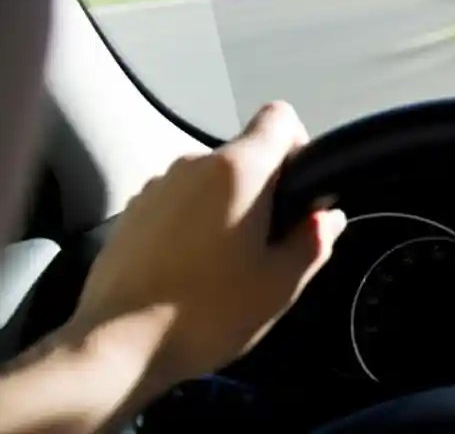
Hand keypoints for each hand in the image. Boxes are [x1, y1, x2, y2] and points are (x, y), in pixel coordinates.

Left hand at [67, 102, 346, 389]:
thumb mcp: (281, 284)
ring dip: (225, 210)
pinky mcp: (130, 213)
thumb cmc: (207, 313)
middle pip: (245, 155)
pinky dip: (190, 227)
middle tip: (267, 247)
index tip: (298, 192)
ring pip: (210, 183)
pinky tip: (189, 273)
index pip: (279, 116)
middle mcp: (194, 164)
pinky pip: (177, 205)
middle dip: (263, 192)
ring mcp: (156, 186)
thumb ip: (315, 240)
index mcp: (239, 170)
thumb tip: (328, 218)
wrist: (118, 346)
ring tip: (224, 267)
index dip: (299, 146)